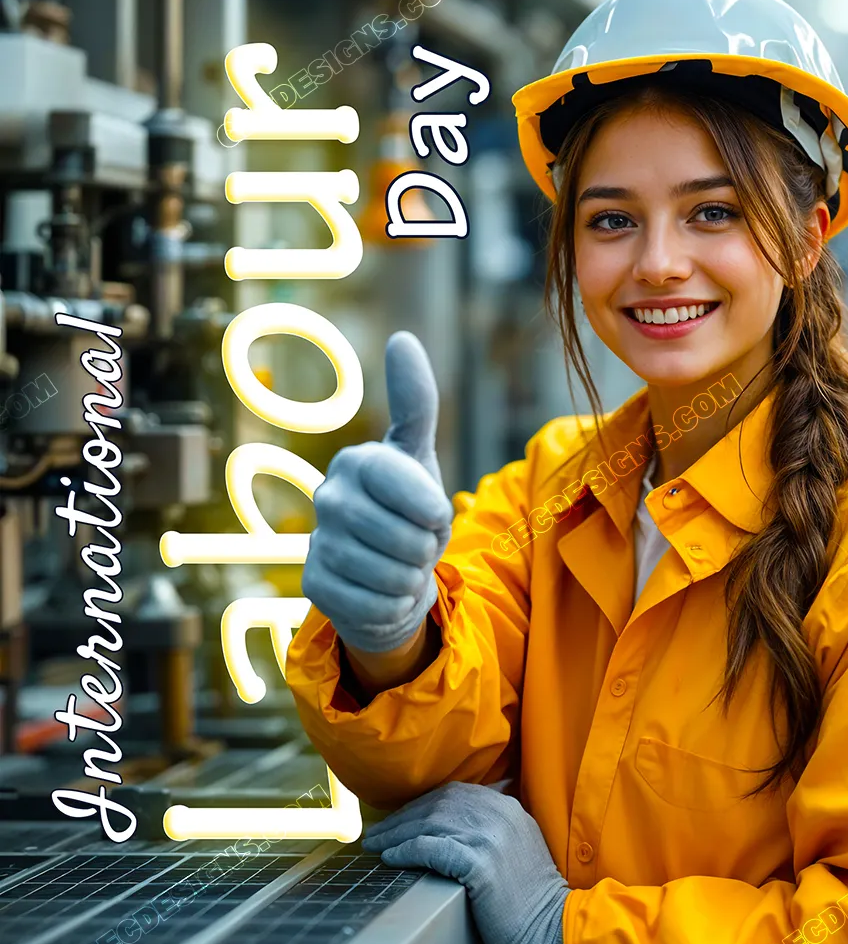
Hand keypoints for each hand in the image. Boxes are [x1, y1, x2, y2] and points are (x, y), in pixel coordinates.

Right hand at [302, 332, 454, 652]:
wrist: (388, 576)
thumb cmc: (410, 512)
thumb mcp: (419, 459)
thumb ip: (415, 403)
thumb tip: (401, 337)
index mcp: (357, 462)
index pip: (406, 486)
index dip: (431, 507)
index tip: (436, 513)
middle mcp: (328, 497)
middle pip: (408, 537)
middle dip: (427, 548)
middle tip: (418, 542)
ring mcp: (316, 542)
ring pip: (395, 575)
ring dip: (412, 577)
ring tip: (401, 565)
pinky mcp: (314, 587)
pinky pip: (379, 606)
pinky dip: (394, 606)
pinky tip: (382, 591)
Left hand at [362, 782, 574, 943]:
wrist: (552, 931)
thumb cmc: (531, 899)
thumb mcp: (519, 847)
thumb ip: (496, 828)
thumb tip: (456, 826)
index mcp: (509, 807)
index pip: (455, 793)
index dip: (422, 804)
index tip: (400, 817)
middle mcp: (500, 814)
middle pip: (438, 803)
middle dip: (403, 816)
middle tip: (377, 831)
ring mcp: (490, 837)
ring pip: (431, 823)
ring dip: (397, 833)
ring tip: (375, 845)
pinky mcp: (480, 863)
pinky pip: (432, 848)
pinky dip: (407, 851)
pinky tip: (390, 858)